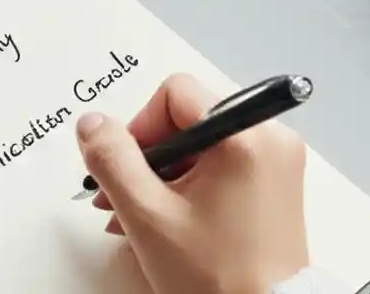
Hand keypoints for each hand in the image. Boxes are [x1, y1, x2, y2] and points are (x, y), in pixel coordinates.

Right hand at [75, 73, 309, 293]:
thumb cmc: (218, 278)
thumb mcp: (148, 215)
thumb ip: (112, 160)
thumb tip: (92, 124)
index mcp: (246, 137)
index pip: (174, 94)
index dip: (139, 127)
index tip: (126, 166)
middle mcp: (271, 139)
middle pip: (187, 118)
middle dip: (147, 156)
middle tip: (123, 195)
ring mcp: (277, 162)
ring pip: (200, 144)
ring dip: (163, 174)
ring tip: (137, 214)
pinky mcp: (275, 183)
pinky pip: (221, 164)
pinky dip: (189, 184)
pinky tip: (165, 217)